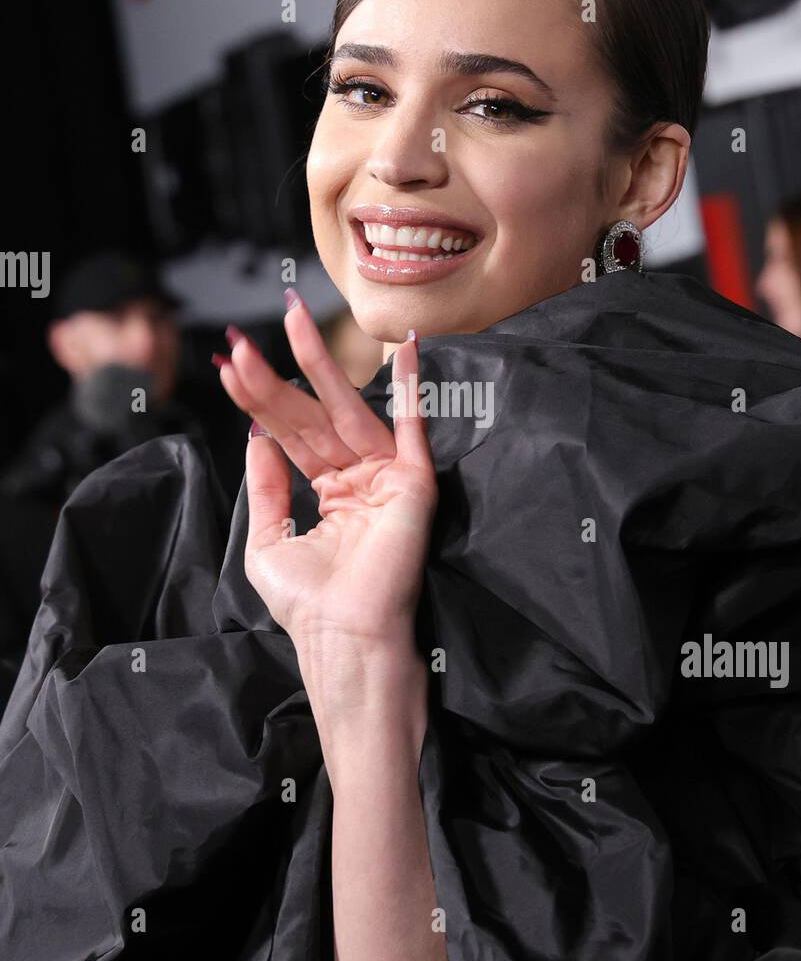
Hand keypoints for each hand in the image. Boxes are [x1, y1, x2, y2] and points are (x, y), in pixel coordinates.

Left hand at [214, 297, 437, 660]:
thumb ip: (267, 486)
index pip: (290, 434)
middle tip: (242, 339)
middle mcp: (358, 477)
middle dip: (276, 376)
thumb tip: (256, 437)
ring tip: (291, 321)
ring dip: (318, 365)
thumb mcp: (269, 540)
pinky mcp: (412, 482)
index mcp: (329, 492)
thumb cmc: (310, 604)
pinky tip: (404, 346)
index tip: (228, 365)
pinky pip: (412, 426)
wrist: (345, 639)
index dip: (259, 400)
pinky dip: (411, 387)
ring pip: (346, 409)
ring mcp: (386, 476)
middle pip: (311, 415)